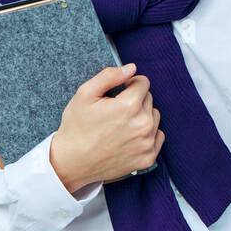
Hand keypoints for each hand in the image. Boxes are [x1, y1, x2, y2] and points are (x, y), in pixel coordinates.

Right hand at [50, 63, 164, 193]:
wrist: (71, 163)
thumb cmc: (76, 127)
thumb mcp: (85, 94)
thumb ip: (109, 76)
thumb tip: (131, 68)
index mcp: (129, 106)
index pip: (143, 83)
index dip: (129, 84)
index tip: (118, 93)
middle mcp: (142, 125)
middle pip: (149, 99)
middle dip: (135, 100)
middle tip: (115, 112)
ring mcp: (147, 143)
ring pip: (154, 117)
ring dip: (142, 116)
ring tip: (122, 125)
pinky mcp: (148, 158)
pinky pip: (158, 136)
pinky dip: (147, 135)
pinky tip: (129, 137)